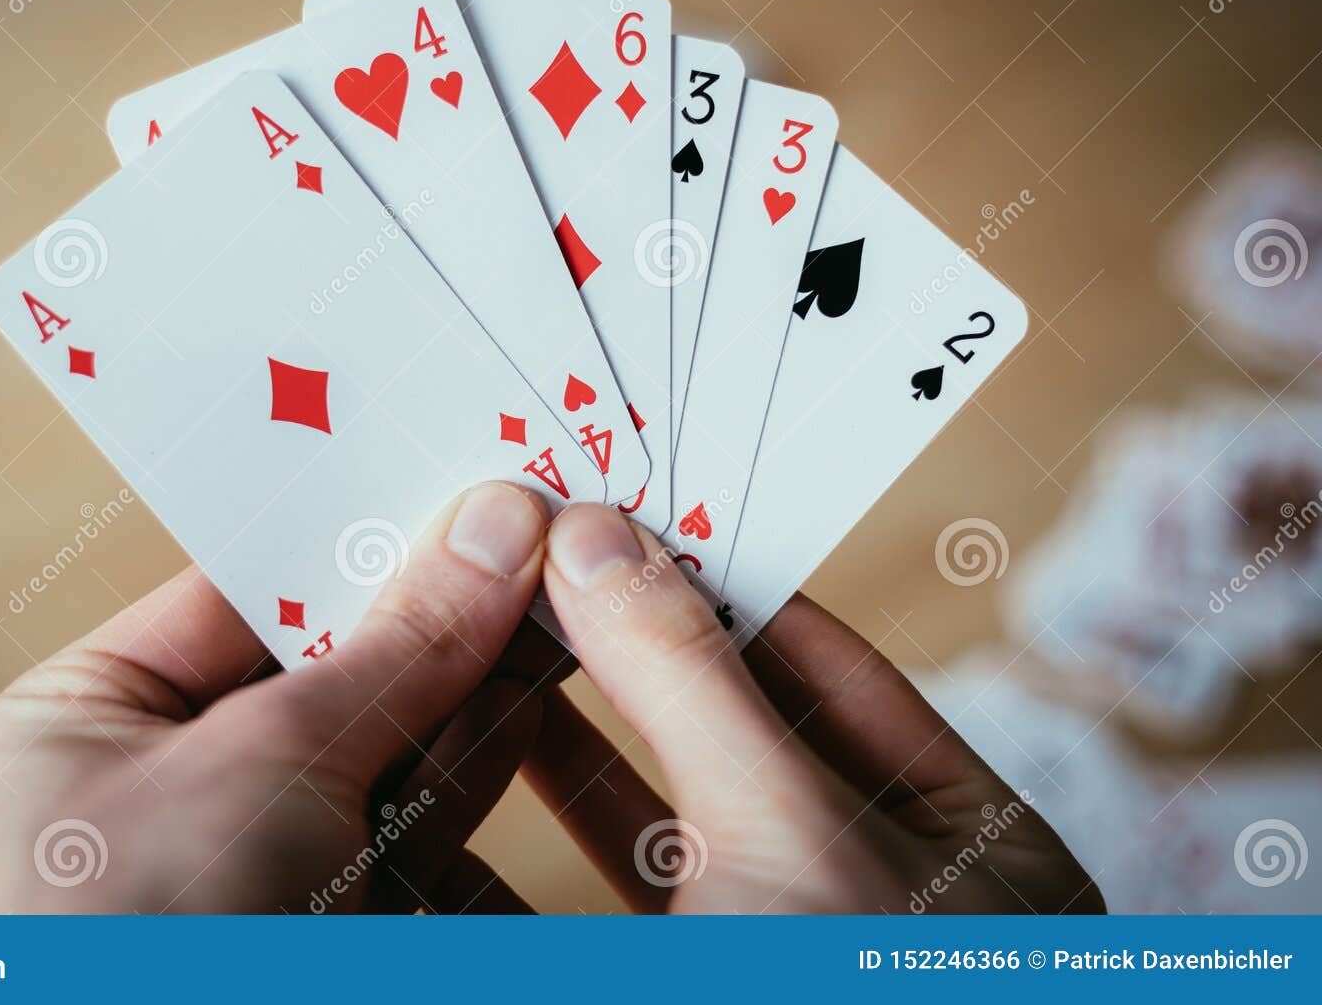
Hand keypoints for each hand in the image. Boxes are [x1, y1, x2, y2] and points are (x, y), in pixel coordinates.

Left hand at [0, 482, 559, 912]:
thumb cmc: (145, 943)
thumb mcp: (269, 764)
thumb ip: (393, 647)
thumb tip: (493, 528)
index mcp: (71, 729)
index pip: (232, 600)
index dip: (348, 545)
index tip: (448, 497)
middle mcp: (143, 796)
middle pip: (311, 674)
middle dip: (423, 622)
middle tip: (521, 548)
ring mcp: (228, 874)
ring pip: (367, 755)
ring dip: (461, 693)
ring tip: (546, 612)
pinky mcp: (303, 929)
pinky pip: (393, 833)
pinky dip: (462, 782)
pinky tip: (529, 714)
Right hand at [525, 502, 1104, 913]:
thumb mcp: (786, 832)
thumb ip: (691, 683)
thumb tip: (599, 544)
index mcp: (973, 845)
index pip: (836, 662)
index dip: (723, 580)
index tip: (628, 514)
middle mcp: (886, 884)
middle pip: (743, 724)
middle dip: (638, 642)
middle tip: (549, 555)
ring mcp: (794, 934)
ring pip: (676, 802)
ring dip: (584, 719)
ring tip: (507, 628)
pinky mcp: (709, 965)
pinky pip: (631, 871)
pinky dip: (565, 810)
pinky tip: (500, 747)